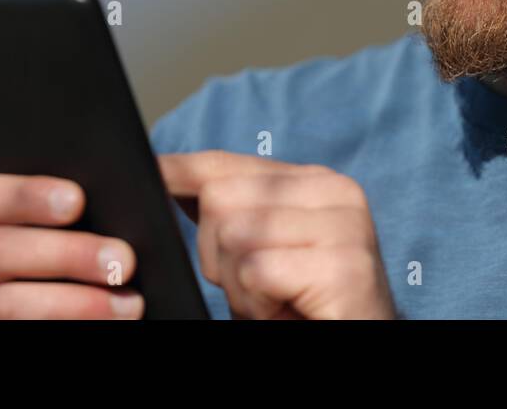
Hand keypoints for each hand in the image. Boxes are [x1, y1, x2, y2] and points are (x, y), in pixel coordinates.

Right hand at [0, 174, 144, 318]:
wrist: (85, 320)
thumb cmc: (86, 270)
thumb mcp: (81, 234)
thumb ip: (86, 211)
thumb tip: (126, 189)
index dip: (26, 195)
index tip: (79, 199)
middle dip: (65, 252)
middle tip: (125, 259)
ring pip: (7, 302)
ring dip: (75, 301)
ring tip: (132, 303)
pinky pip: (17, 333)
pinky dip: (69, 325)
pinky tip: (113, 321)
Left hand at [158, 150, 396, 318]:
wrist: (358, 343)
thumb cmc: (301, 305)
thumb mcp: (262, 249)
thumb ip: (233, 209)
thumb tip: (168, 175)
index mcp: (316, 181)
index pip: (227, 163)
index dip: (180, 172)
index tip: (148, 174)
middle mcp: (336, 191)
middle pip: (220, 198)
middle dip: (214, 253)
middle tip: (253, 286)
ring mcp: (343, 225)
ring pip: (233, 233)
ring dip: (236, 284)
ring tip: (272, 299)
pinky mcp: (342, 265)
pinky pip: (256, 271)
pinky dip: (255, 303)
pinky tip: (285, 310)